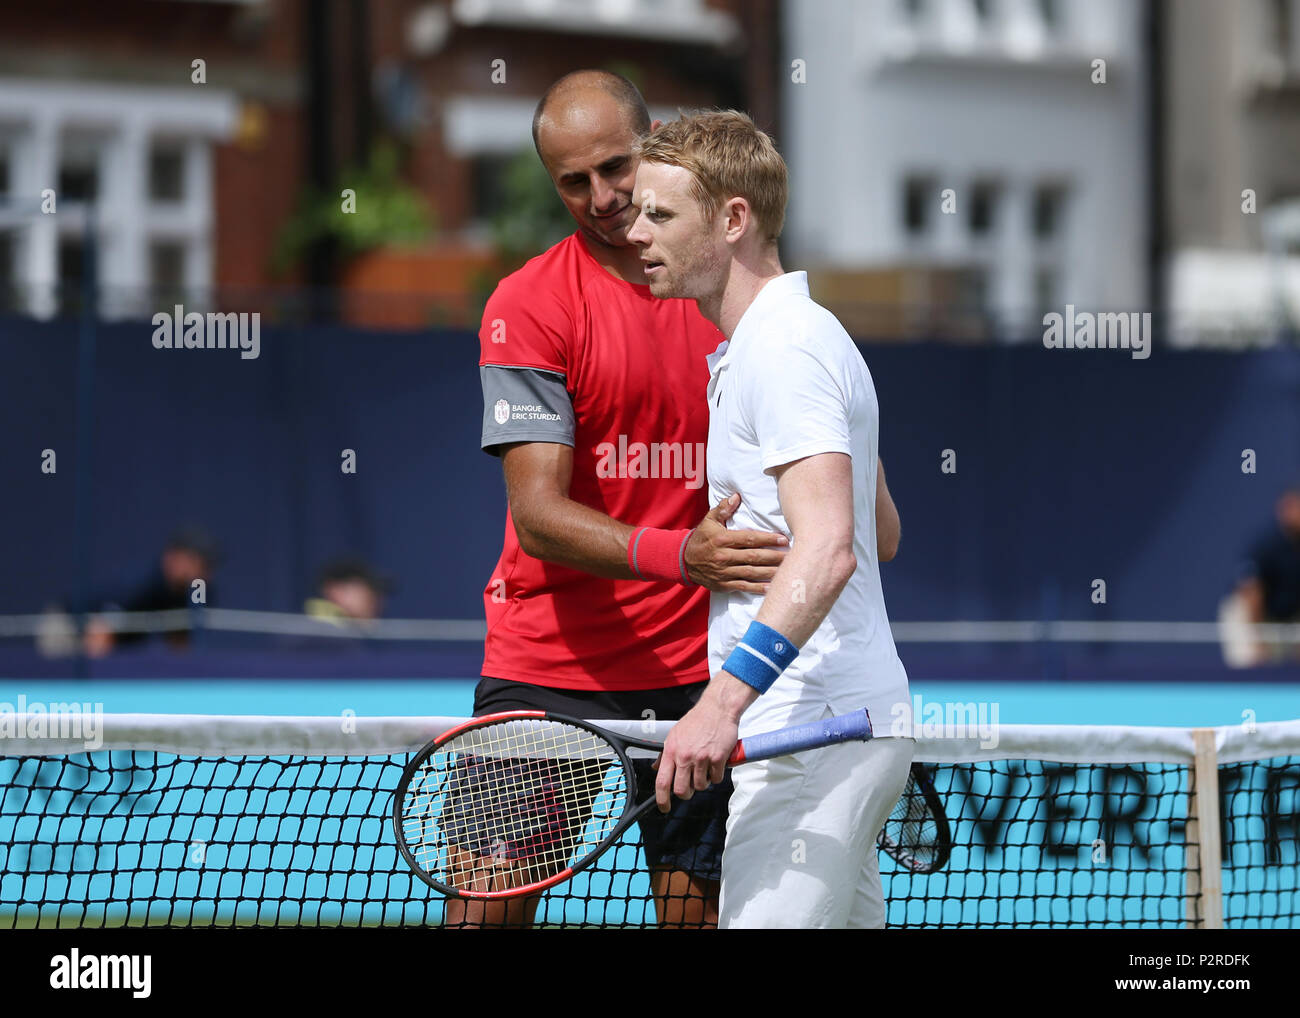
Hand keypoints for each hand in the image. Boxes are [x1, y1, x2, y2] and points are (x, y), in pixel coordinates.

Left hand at [654, 695, 739, 812]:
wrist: (717, 708)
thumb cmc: (697, 721)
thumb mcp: (675, 734)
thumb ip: (666, 753)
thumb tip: (656, 768)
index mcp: (671, 750)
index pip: (662, 781)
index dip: (662, 799)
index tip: (664, 807)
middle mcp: (685, 756)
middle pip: (682, 790)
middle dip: (686, 793)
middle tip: (691, 786)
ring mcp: (702, 758)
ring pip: (701, 786)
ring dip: (703, 782)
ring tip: (705, 768)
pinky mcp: (718, 758)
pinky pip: (716, 779)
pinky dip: (716, 776)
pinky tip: (716, 763)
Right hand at [684, 494, 787, 592]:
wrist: (683, 561)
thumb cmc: (701, 538)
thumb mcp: (709, 520)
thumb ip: (723, 508)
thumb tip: (737, 496)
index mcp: (722, 539)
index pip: (750, 538)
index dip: (768, 539)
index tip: (784, 539)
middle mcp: (724, 556)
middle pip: (754, 557)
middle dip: (775, 556)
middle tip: (793, 555)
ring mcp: (724, 572)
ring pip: (752, 572)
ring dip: (771, 572)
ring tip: (788, 571)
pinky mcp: (724, 585)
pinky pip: (744, 586)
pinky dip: (758, 588)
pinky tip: (772, 587)